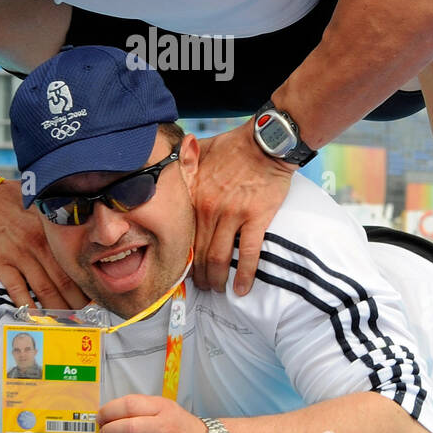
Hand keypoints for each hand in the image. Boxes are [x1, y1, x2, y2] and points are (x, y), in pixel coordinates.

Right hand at [0, 180, 88, 309]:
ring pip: (43, 289)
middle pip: (63, 280)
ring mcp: (19, 255)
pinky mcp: (0, 263)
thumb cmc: (17, 204)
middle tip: (84, 315)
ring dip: (56, 308)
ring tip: (65, 320)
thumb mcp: (44, 207)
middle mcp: (38, 244)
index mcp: (52, 232)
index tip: (94, 295)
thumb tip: (86, 233)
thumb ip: (62, 222)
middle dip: (75, 302)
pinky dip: (27, 306)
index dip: (85, 282)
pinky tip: (37, 317)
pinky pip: (17, 290)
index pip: (74, 263)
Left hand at [191, 125, 294, 294]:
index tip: (183, 270)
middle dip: (199, 275)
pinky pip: (249, 253)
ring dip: (217, 279)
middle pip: (199, 252)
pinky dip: (245, 274)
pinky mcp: (256, 217)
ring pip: (219, 257)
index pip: (182, 234)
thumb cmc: (233, 146)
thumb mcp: (199, 152)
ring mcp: (232, 214)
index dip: (182, 256)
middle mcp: (208, 208)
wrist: (265, 142)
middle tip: (202, 287)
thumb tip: (167, 167)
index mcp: (194, 195)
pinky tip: (241, 289)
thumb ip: (183, 165)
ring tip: (217, 290)